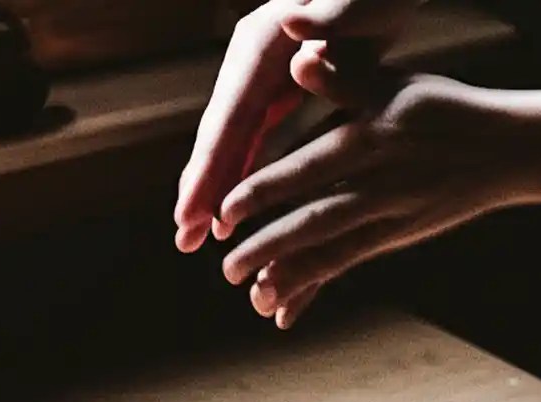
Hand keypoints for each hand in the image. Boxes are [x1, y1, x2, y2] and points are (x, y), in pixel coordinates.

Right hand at [173, 0, 418, 253]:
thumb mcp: (356, 7)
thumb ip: (329, 19)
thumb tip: (295, 28)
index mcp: (263, 45)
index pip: (230, 116)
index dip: (212, 169)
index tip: (193, 213)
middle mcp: (250, 61)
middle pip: (220, 131)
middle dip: (202, 187)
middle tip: (185, 239)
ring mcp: (257, 74)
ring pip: (229, 139)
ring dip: (213, 186)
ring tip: (195, 236)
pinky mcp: (273, 86)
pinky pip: (249, 137)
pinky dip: (237, 171)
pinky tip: (230, 209)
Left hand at [218, 71, 521, 328]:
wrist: (504, 150)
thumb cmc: (440, 107)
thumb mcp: (390, 84)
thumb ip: (341, 78)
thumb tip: (299, 58)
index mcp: (366, 141)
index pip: (306, 170)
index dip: (263, 193)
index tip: (225, 212)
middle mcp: (376, 185)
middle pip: (316, 222)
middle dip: (270, 247)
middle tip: (228, 269)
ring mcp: (387, 216)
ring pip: (332, 251)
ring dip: (290, 278)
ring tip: (251, 297)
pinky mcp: (392, 237)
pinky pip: (346, 264)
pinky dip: (312, 286)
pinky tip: (282, 310)